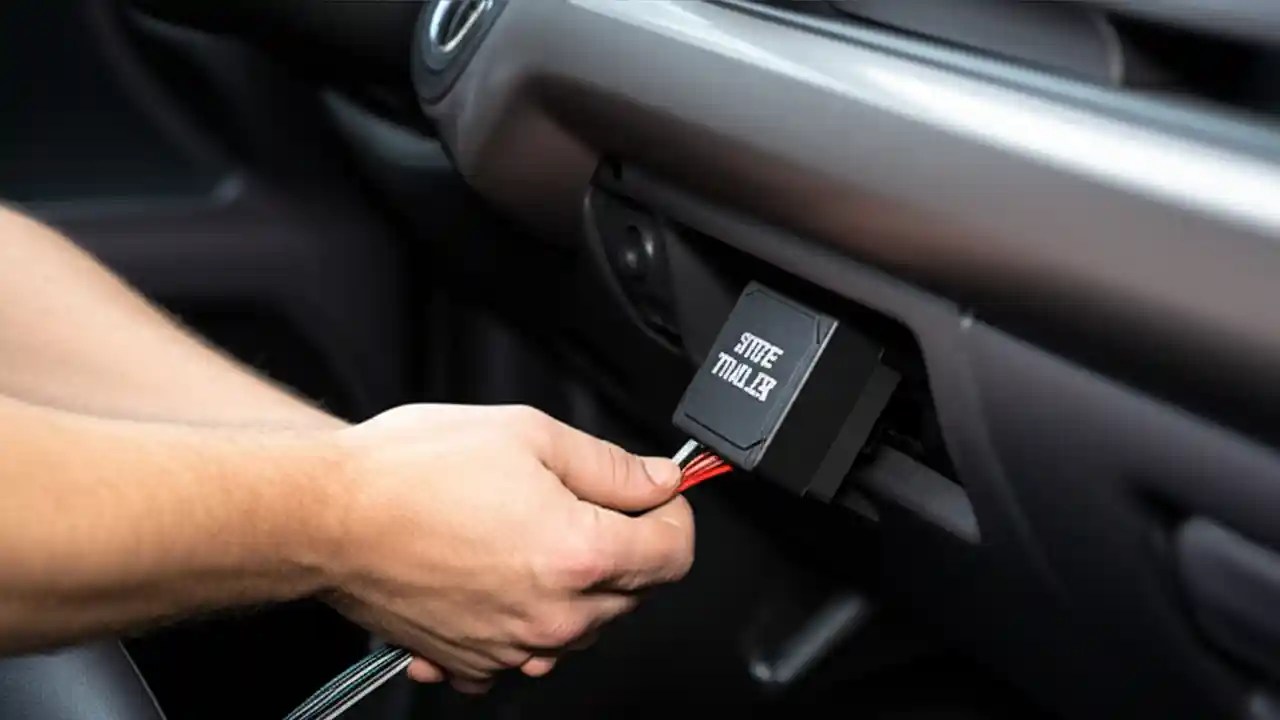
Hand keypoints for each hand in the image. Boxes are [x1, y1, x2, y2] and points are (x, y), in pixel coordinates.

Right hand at [317, 404, 693, 692]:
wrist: (328, 518)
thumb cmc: (411, 472)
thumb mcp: (528, 434)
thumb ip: (609, 466)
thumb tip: (658, 480)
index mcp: (578, 554)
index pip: (675, 552)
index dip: (673, 513)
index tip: (654, 495)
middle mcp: (554, 615)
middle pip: (637, 590)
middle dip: (625, 543)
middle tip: (576, 499)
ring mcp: (515, 646)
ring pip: (588, 623)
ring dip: (579, 581)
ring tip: (528, 530)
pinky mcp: (476, 662)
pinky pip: (532, 647)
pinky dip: (529, 614)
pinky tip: (499, 571)